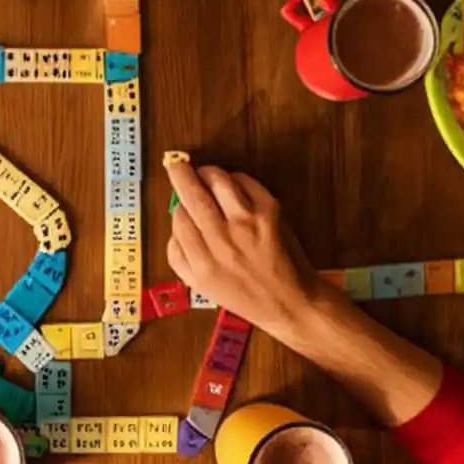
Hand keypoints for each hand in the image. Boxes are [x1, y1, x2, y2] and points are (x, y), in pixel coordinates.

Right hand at [164, 163, 321, 336]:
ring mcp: (247, 223)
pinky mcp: (269, 211)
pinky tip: (232, 185)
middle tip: (175, 163)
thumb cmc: (243, 295)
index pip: (179, 219)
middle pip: (192, 195)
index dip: (178, 207)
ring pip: (217, 182)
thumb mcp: (200, 287)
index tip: (180, 205)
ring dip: (207, 172)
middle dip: (180, 174)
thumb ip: (178, 257)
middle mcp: (222, 240)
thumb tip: (174, 224)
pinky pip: (244, 182)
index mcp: (202, 262)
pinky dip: (234, 178)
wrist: (289, 301)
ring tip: (205, 173)